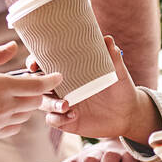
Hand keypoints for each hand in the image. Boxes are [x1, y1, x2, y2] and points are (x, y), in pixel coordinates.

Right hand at [0, 42, 63, 142]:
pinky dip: (15, 118)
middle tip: (33, 82)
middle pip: (35, 101)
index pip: (36, 85)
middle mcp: (3, 107)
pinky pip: (13, 127)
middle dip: (38, 91)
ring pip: (25, 115)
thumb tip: (13, 48)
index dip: (51, 80)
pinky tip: (4, 109)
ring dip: (26, 104)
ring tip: (15, 94)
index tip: (57, 75)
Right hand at [33, 36, 152, 141]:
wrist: (127, 114)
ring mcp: (62, 104)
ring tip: (67, 105)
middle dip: (35, 86)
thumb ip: (112, 57)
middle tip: (47, 86)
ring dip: (50, 104)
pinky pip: (52, 120)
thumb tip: (107, 39)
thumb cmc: (120, 88)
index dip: (34, 63)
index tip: (35, 64)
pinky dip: (58, 118)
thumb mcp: (117, 72)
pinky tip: (74, 115)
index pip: (44, 64)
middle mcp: (61, 88)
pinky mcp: (66, 121)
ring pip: (43, 103)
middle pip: (38, 85)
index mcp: (69, 72)